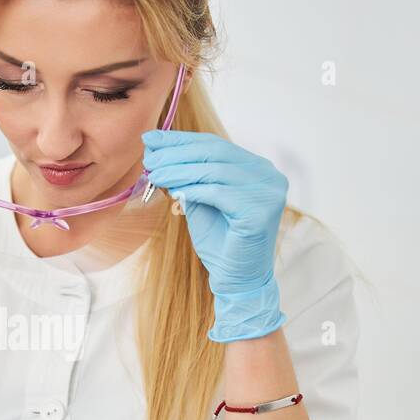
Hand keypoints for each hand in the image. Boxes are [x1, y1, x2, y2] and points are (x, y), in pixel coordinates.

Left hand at [141, 129, 288, 341]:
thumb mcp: (200, 200)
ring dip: (179, 170)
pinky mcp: (260, 211)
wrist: (238, 279)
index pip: (215, 145)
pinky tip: (173, 191)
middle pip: (215, 153)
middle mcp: (269, 175)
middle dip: (176, 153)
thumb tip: (156, 147)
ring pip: (214, 171)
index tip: (152, 139)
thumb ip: (188, 176)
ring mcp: (268, 192)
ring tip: (154, 173)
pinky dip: (192, 190)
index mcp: (258, 168)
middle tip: (149, 157)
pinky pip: (218, 193)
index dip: (181, 141)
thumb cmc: (220, 242)